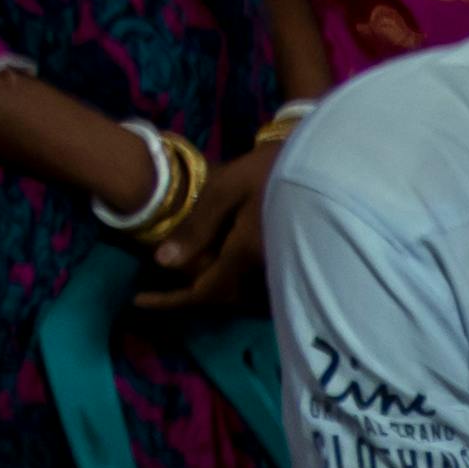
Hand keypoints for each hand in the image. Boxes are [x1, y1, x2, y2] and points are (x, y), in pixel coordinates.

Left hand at [130, 138, 282, 315]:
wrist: (329, 167)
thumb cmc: (274, 170)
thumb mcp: (227, 189)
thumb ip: (195, 227)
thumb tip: (162, 262)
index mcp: (244, 255)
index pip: (203, 290)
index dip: (170, 300)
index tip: (139, 300)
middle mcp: (265, 273)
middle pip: (223, 297)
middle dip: (193, 293)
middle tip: (161, 287)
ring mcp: (283, 271)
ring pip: (242, 294)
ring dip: (216, 288)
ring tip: (192, 274)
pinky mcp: (293, 264)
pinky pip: (259, 285)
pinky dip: (236, 280)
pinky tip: (225, 264)